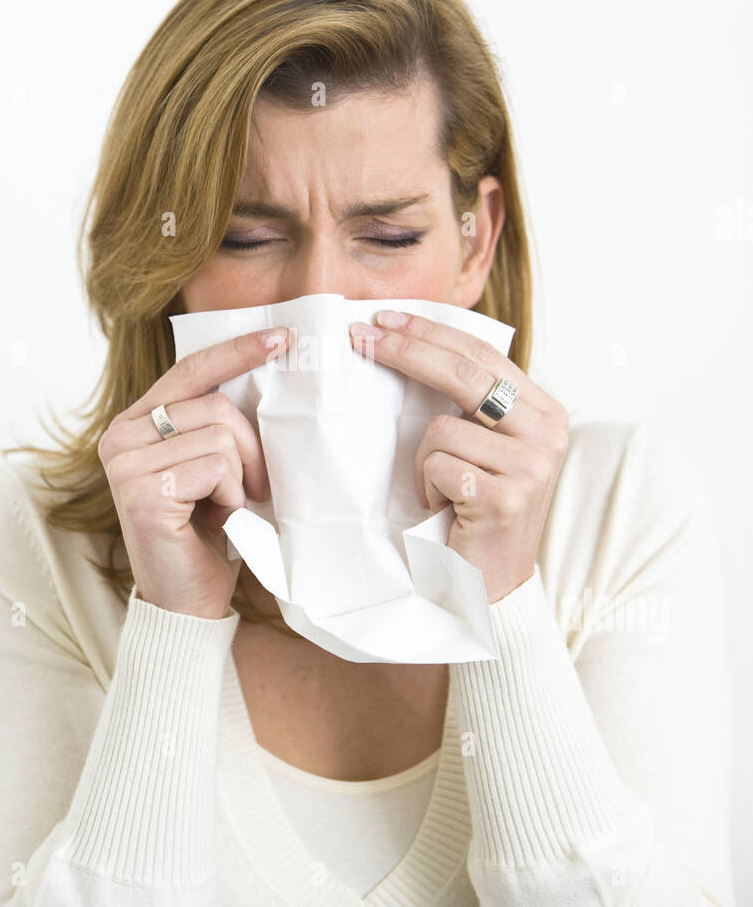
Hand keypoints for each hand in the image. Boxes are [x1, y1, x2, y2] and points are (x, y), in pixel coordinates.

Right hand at [98, 325, 292, 618]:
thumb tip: (268, 369)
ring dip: (241, 478)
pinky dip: (232, 497)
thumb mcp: (213, 467)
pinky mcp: (142, 492)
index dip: (236, 351)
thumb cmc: (206, 534)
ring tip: (226, 509)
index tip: (280, 338)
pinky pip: (216, 468)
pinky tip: (216, 522)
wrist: (187, 603)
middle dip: (251, 448)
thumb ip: (217, 424)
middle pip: (215, 405)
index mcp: (135, 424)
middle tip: (254, 489)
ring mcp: (125, 465)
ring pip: (220, 436)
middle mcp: (120, 438)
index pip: (190, 369)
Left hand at [348, 311, 568, 604]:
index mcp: (544, 411)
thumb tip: (409, 340)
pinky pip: (438, 465)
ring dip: (422, 462)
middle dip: (405, 350)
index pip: (483, 353)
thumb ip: (470, 403)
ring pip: (441, 428)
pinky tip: (444, 510)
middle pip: (464, 373)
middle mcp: (548, 431)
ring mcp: (531, 465)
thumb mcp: (483, 448)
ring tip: (438, 491)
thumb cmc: (474, 513)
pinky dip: (426, 487)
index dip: (430, 331)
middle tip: (360, 337)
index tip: (384, 318)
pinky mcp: (505, 497)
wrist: (491, 588)